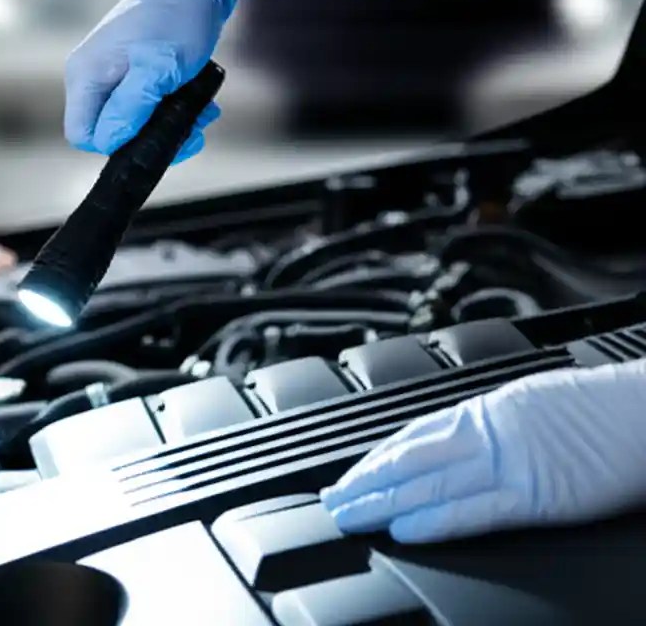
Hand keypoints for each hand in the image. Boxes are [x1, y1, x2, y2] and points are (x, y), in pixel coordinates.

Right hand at [63, 0, 250, 162]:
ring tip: (200, 113)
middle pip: (110, 131)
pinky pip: (145, 107)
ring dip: (170, 125)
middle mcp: (92, 77)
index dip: (115, 142)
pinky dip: (173, 110)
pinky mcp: (131, 73)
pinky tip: (197, 103)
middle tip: (189, 126)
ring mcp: (111, 75)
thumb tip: (110, 141)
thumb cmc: (176, 17)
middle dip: (150, 136)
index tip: (151, 131)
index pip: (83, 134)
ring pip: (132, 123)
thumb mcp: (157, 68)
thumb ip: (130, 108)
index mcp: (86, 76)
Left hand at [320, 359, 645, 542]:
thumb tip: (457, 443)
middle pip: (407, 460)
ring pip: (426, 485)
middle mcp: (487, 434)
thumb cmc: (602, 408)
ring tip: (349, 516)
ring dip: (381, 503)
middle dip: (364, 482)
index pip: (412, 435)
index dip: (375, 458)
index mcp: (485, 411)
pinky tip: (403, 530)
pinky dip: (433, 521)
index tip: (349, 475)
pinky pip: (472, 512)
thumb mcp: (529, 403)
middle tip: (331, 501)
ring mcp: (508, 464)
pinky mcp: (534, 496)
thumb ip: (489, 426)